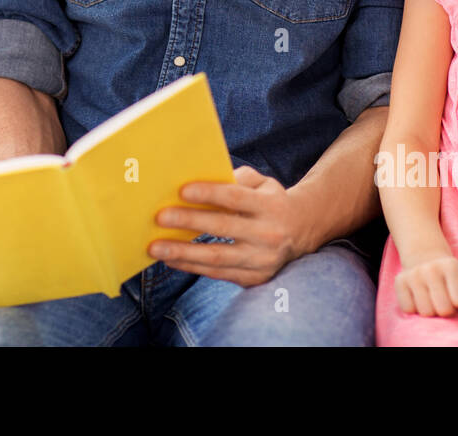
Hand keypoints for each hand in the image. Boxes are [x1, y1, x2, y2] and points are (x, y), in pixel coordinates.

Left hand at [147, 165, 312, 286]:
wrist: (302, 231)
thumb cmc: (270, 200)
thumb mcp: (262, 183)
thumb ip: (237, 178)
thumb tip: (201, 180)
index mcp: (270, 206)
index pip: (235, 198)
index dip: (209, 193)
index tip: (181, 190)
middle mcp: (269, 235)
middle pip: (223, 228)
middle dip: (189, 222)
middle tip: (160, 217)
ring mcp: (263, 260)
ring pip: (218, 257)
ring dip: (183, 253)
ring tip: (156, 248)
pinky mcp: (254, 278)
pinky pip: (218, 274)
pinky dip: (192, 267)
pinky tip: (172, 260)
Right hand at [394, 251, 457, 318]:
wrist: (425, 259)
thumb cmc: (451, 277)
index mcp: (451, 266)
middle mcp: (430, 268)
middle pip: (442, 310)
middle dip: (446, 311)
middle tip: (444, 301)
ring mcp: (412, 274)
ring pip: (425, 312)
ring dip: (430, 311)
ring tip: (432, 301)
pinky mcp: (399, 282)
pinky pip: (408, 309)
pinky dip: (414, 309)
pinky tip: (419, 299)